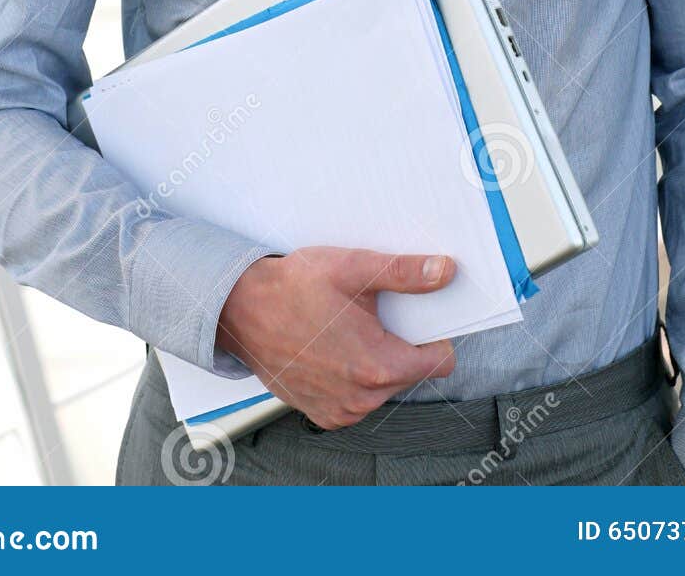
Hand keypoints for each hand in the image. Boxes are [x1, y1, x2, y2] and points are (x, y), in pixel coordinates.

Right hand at [214, 246, 457, 428]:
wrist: (240, 311)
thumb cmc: (292, 289)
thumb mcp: (353, 269)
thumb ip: (405, 273)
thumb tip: (444, 271)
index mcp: (378, 366)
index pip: (440, 363)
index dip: (436, 336)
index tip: (419, 318)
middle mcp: (362, 399)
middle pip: (411, 373)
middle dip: (400, 344)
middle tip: (373, 315)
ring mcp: (341, 411)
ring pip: (384, 387)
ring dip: (376, 361)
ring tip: (348, 330)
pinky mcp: (323, 415)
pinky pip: (357, 398)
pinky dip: (353, 377)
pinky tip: (333, 349)